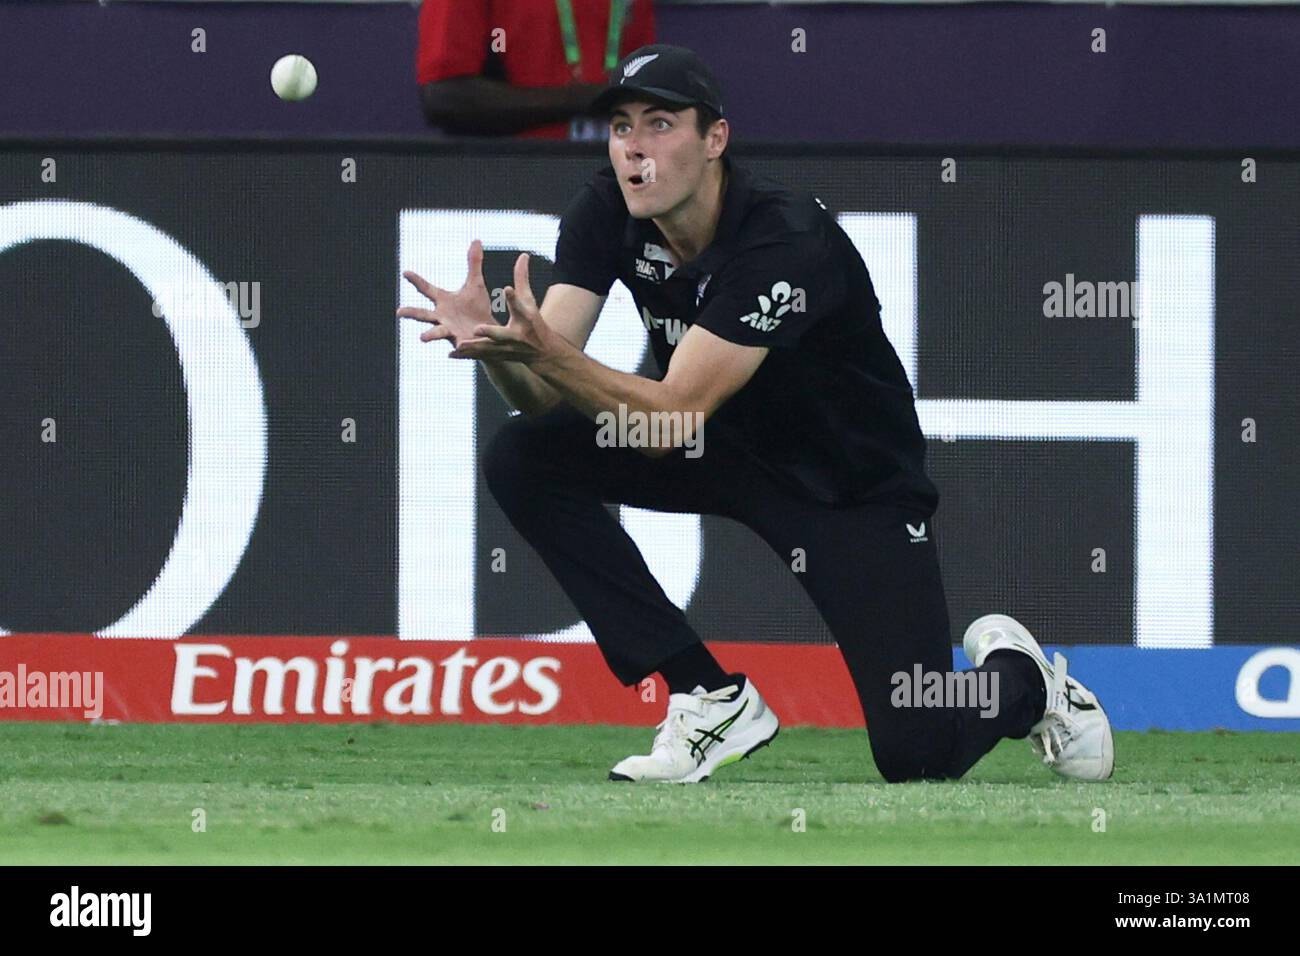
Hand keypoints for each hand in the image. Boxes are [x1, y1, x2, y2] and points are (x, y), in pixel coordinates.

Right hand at [397, 239, 494, 346]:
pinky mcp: (461, 343)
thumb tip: (476, 240)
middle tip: (398, 312)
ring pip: (437, 333)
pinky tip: (453, 352)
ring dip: (429, 335)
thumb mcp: (475, 284)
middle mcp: (442, 317)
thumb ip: (474, 264)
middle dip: (411, 313)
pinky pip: (458, 347)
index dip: (417, 281)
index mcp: (443, 301)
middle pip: (423, 314)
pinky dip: (457, 349)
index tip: (405, 272)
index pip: (427, 289)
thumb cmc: (477, 308)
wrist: (488, 330)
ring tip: (422, 338)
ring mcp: (450, 331)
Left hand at [447, 252, 560, 368]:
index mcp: (525, 319)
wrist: (540, 352)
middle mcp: (514, 336)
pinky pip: (479, 356)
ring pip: (487, 348)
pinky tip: (451, 353)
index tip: (507, 289)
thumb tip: (524, 255)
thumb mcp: (529, 300)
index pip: (520, 307)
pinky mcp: (495, 356)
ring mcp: (504, 349)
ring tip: (459, 344)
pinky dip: (467, 355)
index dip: (514, 298)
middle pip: (501, 334)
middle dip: (490, 332)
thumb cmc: (532, 321)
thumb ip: (523, 278)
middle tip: (477, 328)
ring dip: (473, 347)